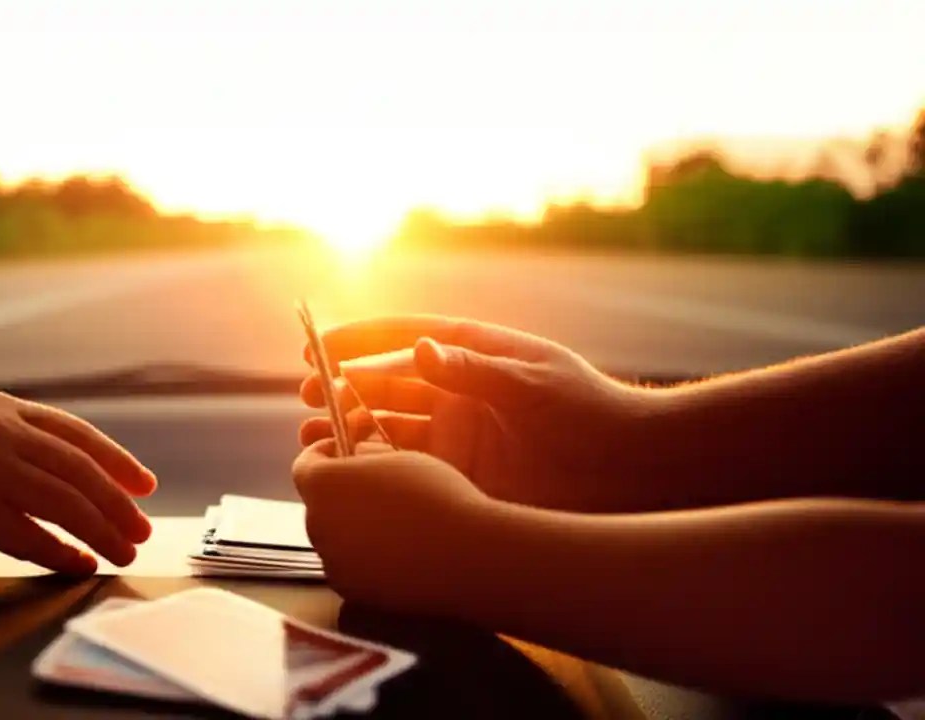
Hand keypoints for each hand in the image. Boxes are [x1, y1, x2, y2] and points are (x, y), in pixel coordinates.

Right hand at [0, 391, 155, 573]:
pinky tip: (79, 565)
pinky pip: (31, 536)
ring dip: (100, 532)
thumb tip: (86, 491)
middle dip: (117, 504)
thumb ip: (21, 456)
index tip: (145, 486)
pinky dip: (61, 554)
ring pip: (64, 502)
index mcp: (0, 407)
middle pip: (79, 468)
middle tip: (141, 530)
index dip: (117, 461)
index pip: (76, 433)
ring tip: (121, 553)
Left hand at [292, 441, 493, 615]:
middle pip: (319, 503)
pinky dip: (362, 558)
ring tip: (391, 523)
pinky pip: (348, 566)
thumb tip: (355, 461)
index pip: (305, 465)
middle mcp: (316, 522)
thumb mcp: (400, 458)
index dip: (324, 455)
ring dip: (351, 526)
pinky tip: (396, 552)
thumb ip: (366, 458)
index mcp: (323, 483)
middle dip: (339, 494)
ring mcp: (331, 560)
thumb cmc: (438, 496)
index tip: (344, 453)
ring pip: (333, 536)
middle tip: (374, 490)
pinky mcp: (349, 590)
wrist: (466, 556)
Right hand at [301, 316, 657, 510]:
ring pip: (389, 428)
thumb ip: (472, 370)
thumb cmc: (591, 412)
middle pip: (387, 384)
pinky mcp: (462, 474)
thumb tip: (418, 350)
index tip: (316, 346)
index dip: (358, 340)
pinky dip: (375, 468)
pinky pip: (407, 468)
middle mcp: (458, 392)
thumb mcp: (531, 384)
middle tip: (306, 395)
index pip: (404, 338)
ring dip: (350, 429)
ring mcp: (458, 434)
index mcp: (474, 355)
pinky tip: (348, 471)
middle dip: (343, 387)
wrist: (631, 472)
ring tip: (314, 438)